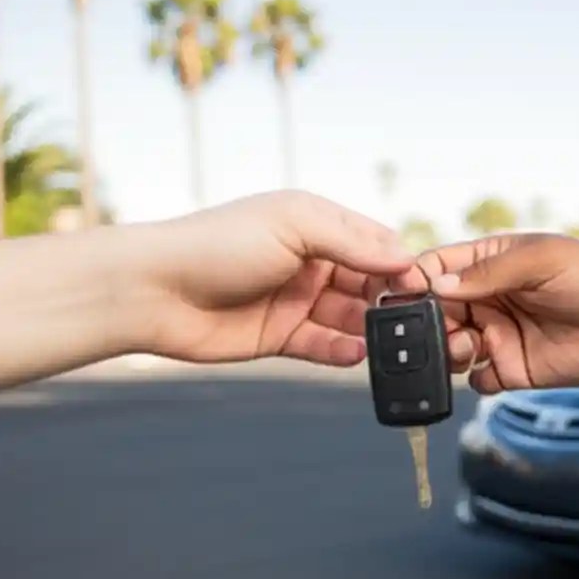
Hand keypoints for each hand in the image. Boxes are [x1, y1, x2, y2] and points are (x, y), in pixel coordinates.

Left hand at [133, 191, 413, 365]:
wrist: (154, 290)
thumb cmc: (217, 244)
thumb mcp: (294, 226)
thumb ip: (352, 242)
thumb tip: (405, 258)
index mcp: (315, 224)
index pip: (376, 242)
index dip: (401, 263)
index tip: (424, 284)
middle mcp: (309, 261)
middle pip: (368, 282)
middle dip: (391, 300)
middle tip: (415, 320)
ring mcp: (295, 300)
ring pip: (350, 318)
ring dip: (372, 329)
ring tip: (391, 342)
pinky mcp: (279, 336)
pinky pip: (323, 346)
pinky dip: (343, 351)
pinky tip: (357, 354)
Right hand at [383, 234, 578, 392]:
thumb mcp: (540, 260)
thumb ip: (488, 272)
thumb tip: (437, 284)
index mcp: (490, 262)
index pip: (437, 267)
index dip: (414, 279)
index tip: (402, 292)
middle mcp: (488, 299)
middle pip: (434, 311)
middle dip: (424, 321)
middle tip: (436, 327)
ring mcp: (498, 335)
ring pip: (449, 347)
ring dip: (445, 350)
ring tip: (464, 349)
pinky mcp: (512, 369)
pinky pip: (476, 380)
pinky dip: (470, 380)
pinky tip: (487, 369)